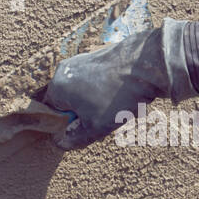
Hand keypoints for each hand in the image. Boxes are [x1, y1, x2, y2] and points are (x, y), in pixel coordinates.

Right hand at [40, 27, 171, 149]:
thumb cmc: (117, 96)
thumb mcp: (94, 127)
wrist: (146, 64)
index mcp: (57, 86)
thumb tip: (61, 142)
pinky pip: (97, 81)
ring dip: (97, 104)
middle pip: (68, 101)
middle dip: (84, 114)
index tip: (84, 129)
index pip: (51, 113)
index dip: (66, 125)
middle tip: (103, 119)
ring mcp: (82, 60)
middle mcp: (65, 69)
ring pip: (84, 92)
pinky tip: (123, 95)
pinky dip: (106, 91)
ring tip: (116, 107)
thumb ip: (74, 139)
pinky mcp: (99, 56)